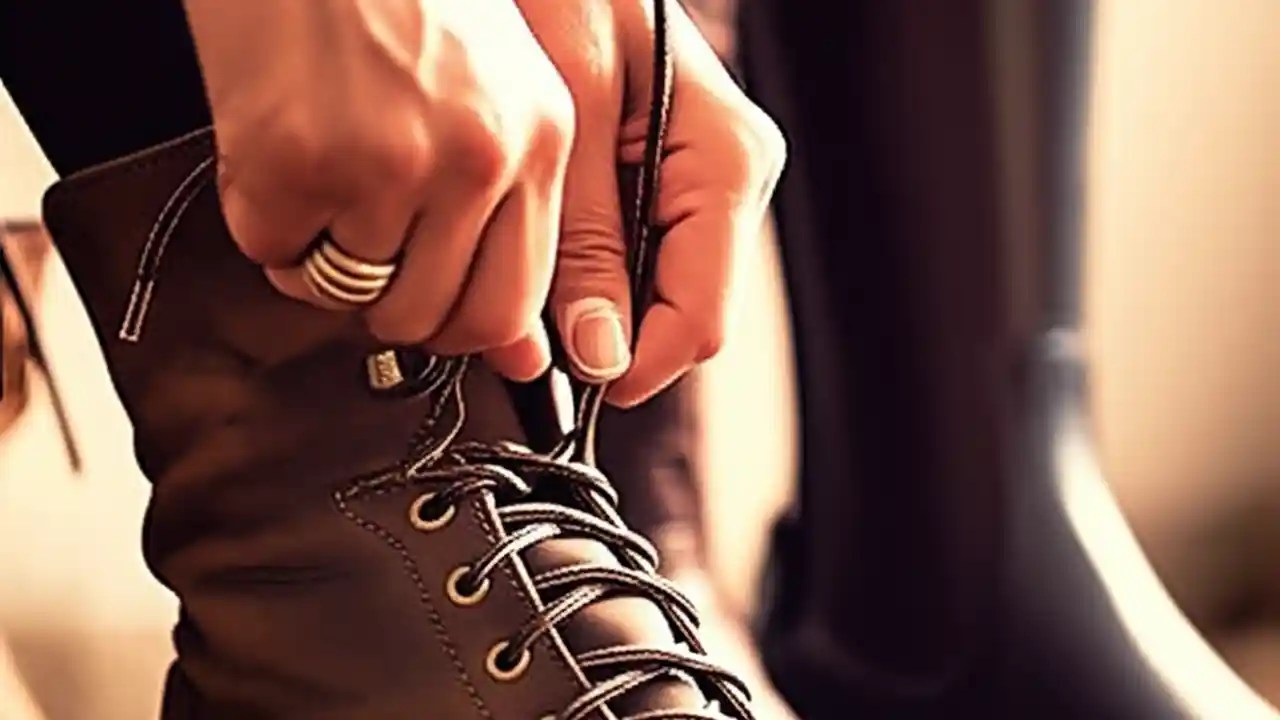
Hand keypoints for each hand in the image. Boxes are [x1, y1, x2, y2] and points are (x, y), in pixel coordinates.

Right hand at [184, 0, 575, 380]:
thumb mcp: (503, 87)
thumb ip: (515, 210)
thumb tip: (519, 351)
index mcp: (539, 141)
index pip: (511, 306)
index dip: (460, 325)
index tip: (434, 313)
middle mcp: (474, 159)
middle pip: (427, 317)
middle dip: (385, 302)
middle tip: (362, 246)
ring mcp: (385, 163)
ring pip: (346, 292)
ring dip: (321, 253)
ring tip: (324, 174)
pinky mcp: (296, 161)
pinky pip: (273, 254)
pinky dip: (265, 218)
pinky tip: (282, 150)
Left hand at [518, 0, 785, 406]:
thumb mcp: (571, 109)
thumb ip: (587, 236)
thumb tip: (601, 351)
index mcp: (726, 161)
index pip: (702, 318)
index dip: (633, 364)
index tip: (565, 376)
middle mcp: (726, 179)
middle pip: (678, 313)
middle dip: (603, 329)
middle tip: (520, 313)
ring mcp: (700, 183)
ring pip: (655, 294)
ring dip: (588, 298)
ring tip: (526, 257)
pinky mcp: (667, 181)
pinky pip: (636, 256)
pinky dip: (584, 263)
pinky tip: (542, 233)